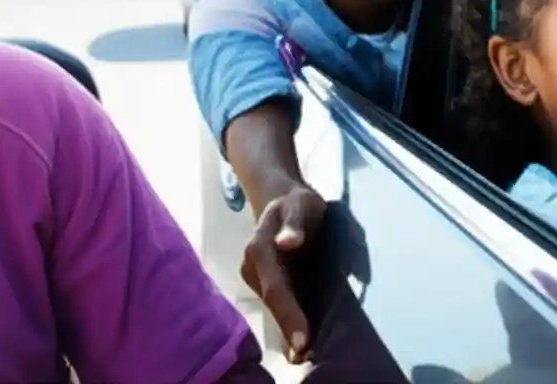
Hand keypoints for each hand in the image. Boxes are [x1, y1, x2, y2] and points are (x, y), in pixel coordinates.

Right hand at [240, 182, 325, 362]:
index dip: (289, 315)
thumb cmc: (295, 202)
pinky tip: (300, 341)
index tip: (302, 340)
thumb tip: (288, 242)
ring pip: (273, 306)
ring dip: (287, 330)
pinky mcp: (266, 282)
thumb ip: (295, 222)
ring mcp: (256, 277)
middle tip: (304, 357)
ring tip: (304, 355)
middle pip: (273, 303)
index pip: (276, 287)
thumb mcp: (300, 203)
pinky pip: (277, 303)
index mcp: (259, 249)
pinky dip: (288, 321)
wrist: (281, 199)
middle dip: (288, 330)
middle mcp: (252, 267)